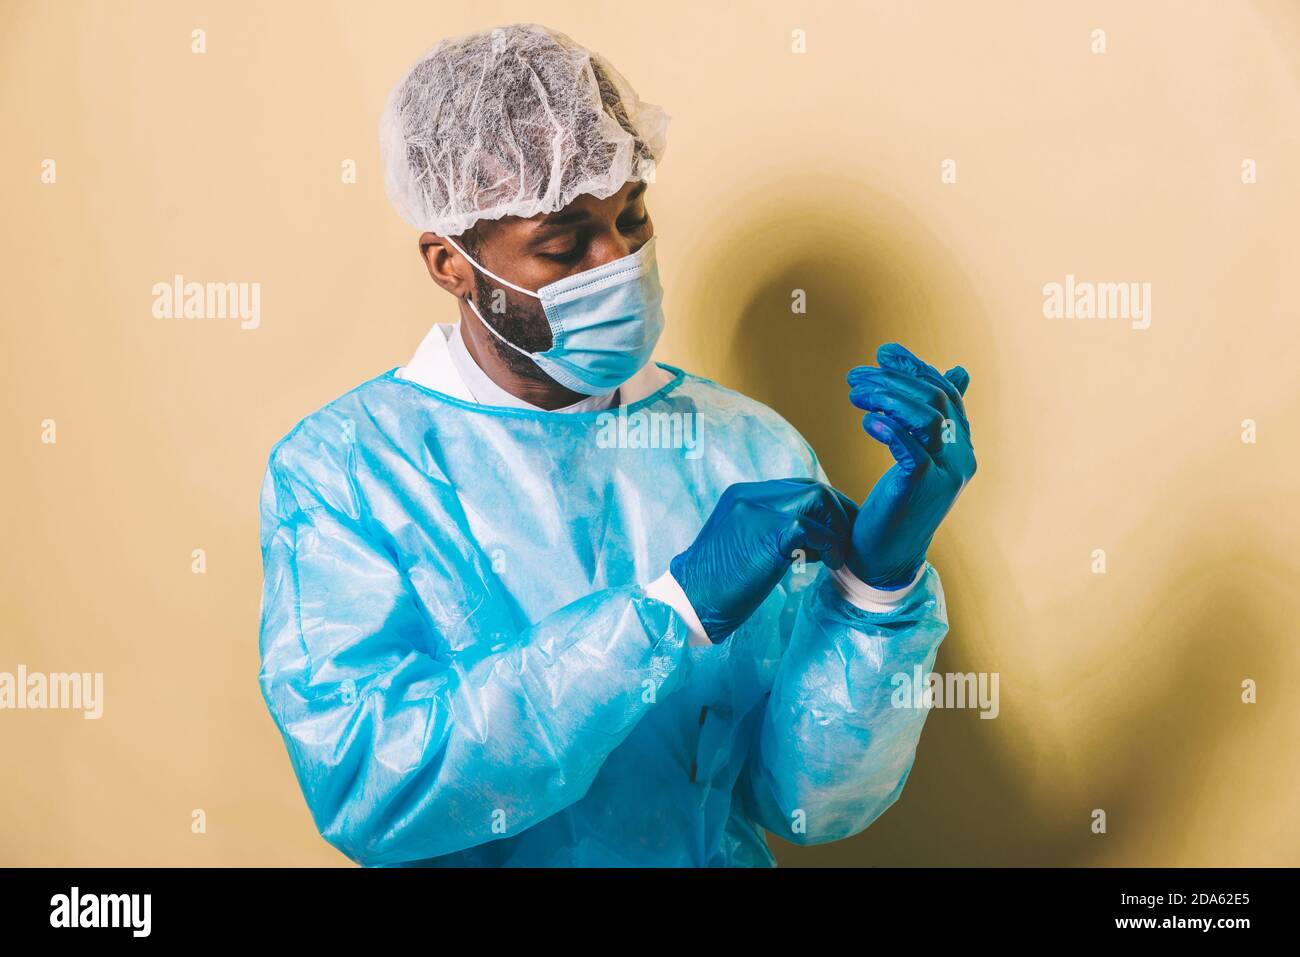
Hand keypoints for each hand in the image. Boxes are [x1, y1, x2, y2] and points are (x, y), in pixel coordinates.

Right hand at [671, 478, 857, 641]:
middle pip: (812, 487)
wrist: (690, 600)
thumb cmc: (715, 584)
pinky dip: (831, 545)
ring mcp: (760, 510)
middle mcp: (752, 495)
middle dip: (839, 512)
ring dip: (837, 526)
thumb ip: (769, 534)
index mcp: (743, 496)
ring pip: (819, 497)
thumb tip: (811, 542)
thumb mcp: (741, 547)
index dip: (823, 508)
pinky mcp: (771, 532)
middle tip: (849, 540)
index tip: (836, 532)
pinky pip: (816, 528)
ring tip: (839, 554)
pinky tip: (832, 565)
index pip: (796, 487)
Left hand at [845, 343, 975, 588]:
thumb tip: (959, 371)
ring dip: (886, 397)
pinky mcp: (923, 489)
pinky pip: (912, 450)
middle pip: (935, 400)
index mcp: (962, 447)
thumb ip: (932, 419)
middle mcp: (962, 458)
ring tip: (854, 394)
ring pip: (926, 417)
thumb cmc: (897, 504)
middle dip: (893, 380)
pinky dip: (889, 429)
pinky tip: (867, 421)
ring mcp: (946, 475)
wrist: (886, 556)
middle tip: (856, 376)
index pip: (945, 393)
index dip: (915, 368)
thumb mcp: (918, 456)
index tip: (884, 353)